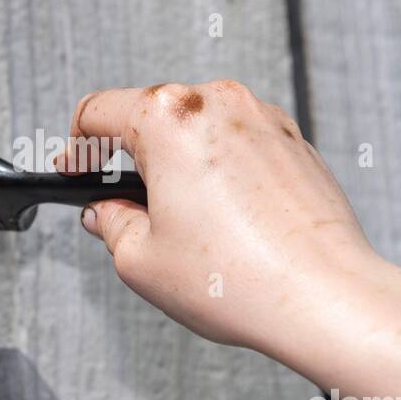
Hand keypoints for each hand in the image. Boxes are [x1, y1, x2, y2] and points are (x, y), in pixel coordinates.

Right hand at [61, 80, 388, 367]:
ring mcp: (263, 118)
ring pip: (198, 131)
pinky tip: (226, 225)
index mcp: (170, 117)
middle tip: (127, 211)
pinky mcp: (294, 142)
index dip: (76, 146)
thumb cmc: (242, 278)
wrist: (324, 296)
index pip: (98, 111)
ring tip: (186, 228)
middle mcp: (219, 103)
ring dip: (180, 165)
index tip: (76, 169)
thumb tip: (107, 213)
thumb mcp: (141, 260)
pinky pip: (239, 146)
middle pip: (151, 116)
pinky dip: (221, 173)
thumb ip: (111, 224)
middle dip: (132, 159)